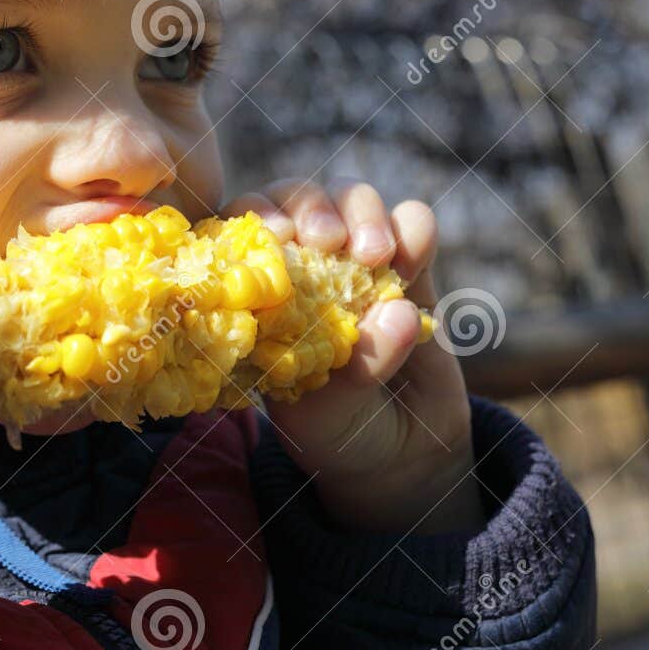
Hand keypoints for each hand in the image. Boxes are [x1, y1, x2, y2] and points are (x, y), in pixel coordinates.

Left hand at [221, 181, 484, 535]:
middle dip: (309, 207)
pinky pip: (412, 223)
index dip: (253, 218)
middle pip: (292, 195)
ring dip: (362, 213)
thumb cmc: (339, 433)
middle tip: (327, 240)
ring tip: (376, 256)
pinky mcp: (408, 265)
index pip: (236, 231)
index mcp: (253, 294)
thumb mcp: (330, 415)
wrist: (402, 454)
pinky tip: (412, 263)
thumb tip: (400, 311)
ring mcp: (353, 259)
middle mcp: (298, 264)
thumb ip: (358, 365)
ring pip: (350, 196)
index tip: (279, 236)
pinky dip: (413, 230)